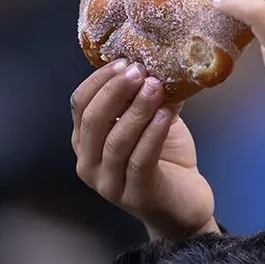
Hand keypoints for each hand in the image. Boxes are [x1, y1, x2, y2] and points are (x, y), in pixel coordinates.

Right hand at [70, 60, 217, 239]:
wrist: (184, 203)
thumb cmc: (165, 157)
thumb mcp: (153, 119)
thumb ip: (150, 95)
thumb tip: (160, 61)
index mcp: (86, 141)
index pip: (80, 105)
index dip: (99, 81)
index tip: (124, 61)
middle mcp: (89, 163)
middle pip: (92, 122)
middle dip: (114, 91)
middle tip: (138, 70)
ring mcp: (109, 183)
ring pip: (116, 141)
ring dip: (136, 110)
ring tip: (156, 87)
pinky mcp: (136, 195)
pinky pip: (140, 161)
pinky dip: (152, 134)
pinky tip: (166, 115)